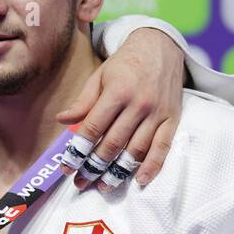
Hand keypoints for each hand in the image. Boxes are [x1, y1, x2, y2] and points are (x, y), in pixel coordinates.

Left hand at [56, 26, 187, 188]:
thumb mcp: (100, 76)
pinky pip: (163, 148)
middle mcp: (138, 105)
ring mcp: (157, 114)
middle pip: (112, 144)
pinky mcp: (171, 120)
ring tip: (103, 187)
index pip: (93, 128)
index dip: (78, 150)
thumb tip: (62, 120)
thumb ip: (83, 101)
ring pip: (135, 150)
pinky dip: (152, 166)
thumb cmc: (125, 64)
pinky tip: (140, 181)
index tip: (67, 167)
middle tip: (81, 183)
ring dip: (118, 173)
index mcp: (117, 92)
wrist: (160, 47)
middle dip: (93, 167)